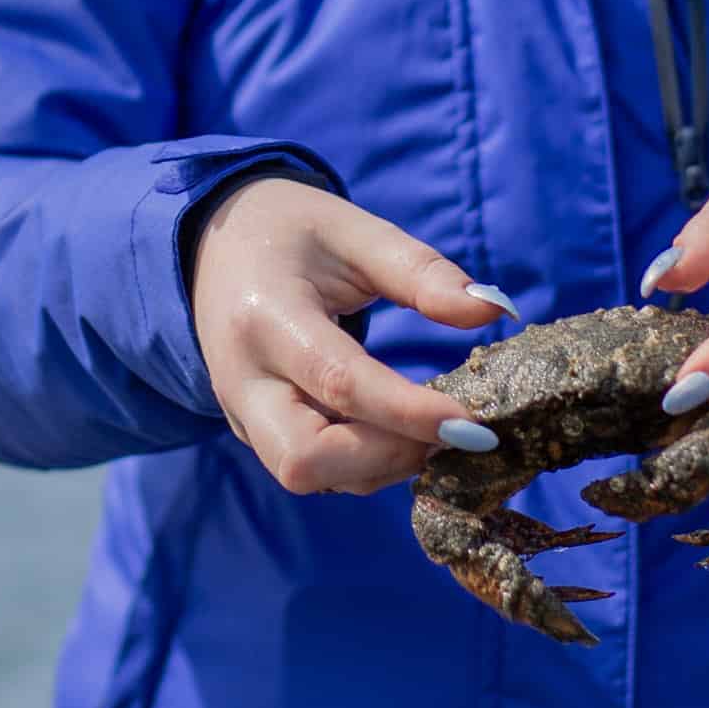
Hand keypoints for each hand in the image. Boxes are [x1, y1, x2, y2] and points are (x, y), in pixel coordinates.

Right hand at [188, 178, 512, 494]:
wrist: (212, 241)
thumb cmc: (291, 231)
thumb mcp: (355, 232)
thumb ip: (422, 272)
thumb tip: (496, 310)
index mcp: (265, 318)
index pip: (339, 382)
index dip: (409, 413)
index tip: (475, 425)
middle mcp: (242, 380)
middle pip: (303, 460)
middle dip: (385, 458)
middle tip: (454, 432)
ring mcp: (242, 413)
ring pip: (309, 476)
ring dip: (381, 465)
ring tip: (439, 429)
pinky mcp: (255, 431)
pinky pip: (313, 468)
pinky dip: (364, 464)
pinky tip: (407, 434)